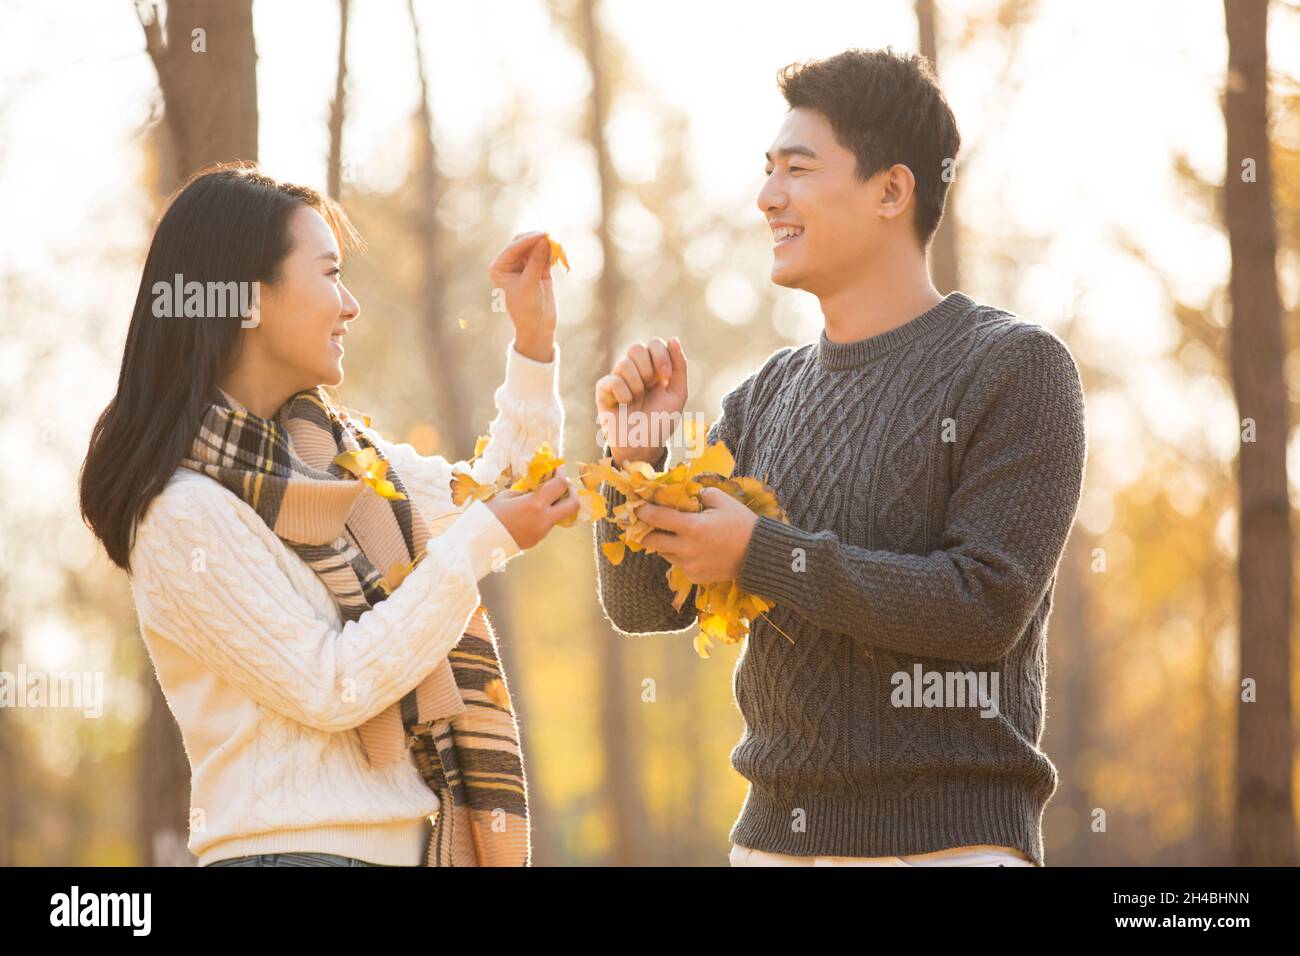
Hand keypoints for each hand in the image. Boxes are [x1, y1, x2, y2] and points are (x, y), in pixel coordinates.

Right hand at [484, 468, 578, 549]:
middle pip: (572, 505)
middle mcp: (543, 519)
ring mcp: (542, 532)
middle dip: (572, 492)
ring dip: (556, 505)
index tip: (559, 469)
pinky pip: (546, 525)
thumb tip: (536, 488)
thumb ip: (525, 491)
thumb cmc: (487, 515)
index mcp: (535, 504)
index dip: (561, 474)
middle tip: (565, 485)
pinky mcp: (537, 541)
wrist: (478, 542)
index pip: (559, 485)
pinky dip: (544, 516)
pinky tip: (530, 512)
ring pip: (559, 516)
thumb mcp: (505, 495)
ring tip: (542, 498)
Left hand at [488, 231, 555, 361]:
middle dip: (537, 240)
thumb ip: (536, 260)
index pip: (513, 248)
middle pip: (524, 243)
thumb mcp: (530, 283)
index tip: (542, 235)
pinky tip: (558, 252)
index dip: (528, 240)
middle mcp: (510, 264)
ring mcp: (525, 266)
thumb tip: (544, 239)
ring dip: (546, 245)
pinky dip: (552, 253)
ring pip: (535, 247)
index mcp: (500, 267)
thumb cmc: (526, 307)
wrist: (537, 326)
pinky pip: (545, 255)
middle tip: (551, 238)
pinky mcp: (538, 269)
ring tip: (557, 246)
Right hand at [594, 337, 687, 466]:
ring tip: (636, 400)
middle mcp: (634, 370)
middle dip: (648, 370)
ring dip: (636, 385)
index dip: (660, 355)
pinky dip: (623, 394)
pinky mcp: (603, 390)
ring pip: (624, 363)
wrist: (644, 445)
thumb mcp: (678, 394)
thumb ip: (679, 366)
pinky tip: (624, 404)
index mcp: (653, 368)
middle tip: (649, 388)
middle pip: (636, 348)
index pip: (654, 344)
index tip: (665, 377)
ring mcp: (617, 379)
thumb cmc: (661, 421)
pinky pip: (612, 380)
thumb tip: (674, 339)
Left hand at [637, 487, 757, 583]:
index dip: (643, 511)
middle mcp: (686, 549)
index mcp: (692, 527)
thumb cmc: (742, 524)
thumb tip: (684, 493)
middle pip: (651, 540)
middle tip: (649, 523)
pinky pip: (679, 564)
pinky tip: (695, 548)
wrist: (759, 555)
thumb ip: (700, 493)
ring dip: (666, 543)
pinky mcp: (694, 577)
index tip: (638, 507)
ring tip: (679, 534)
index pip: (657, 517)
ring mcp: (689, 565)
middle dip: (647, 530)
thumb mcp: (723, 500)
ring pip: (665, 553)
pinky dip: (681, 555)